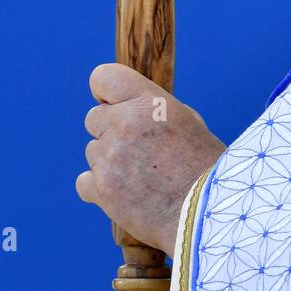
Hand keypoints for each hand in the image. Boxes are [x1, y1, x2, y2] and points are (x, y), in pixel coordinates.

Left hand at [76, 63, 225, 258]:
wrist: (206, 213)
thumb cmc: (204, 167)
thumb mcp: (186, 121)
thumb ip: (151, 109)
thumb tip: (128, 106)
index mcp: (148, 102)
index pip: (103, 77)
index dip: (105, 91)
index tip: (112, 103)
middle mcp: (124, 124)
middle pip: (94, 118)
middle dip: (110, 130)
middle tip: (136, 149)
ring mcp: (110, 157)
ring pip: (92, 151)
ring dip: (108, 161)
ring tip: (139, 177)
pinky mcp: (101, 189)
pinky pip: (84, 181)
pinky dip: (99, 188)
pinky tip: (124, 193)